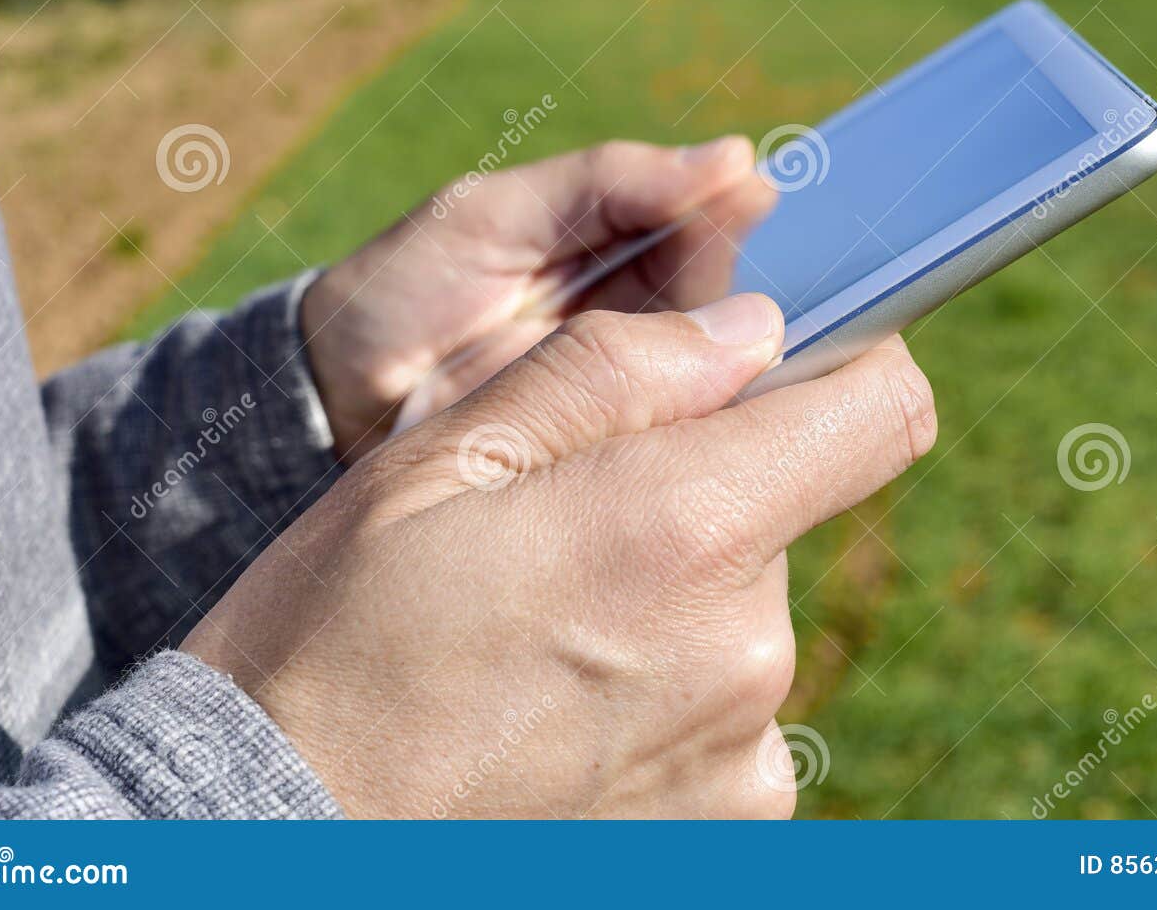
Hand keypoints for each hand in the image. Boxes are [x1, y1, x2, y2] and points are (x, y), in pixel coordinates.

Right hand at [182, 293, 935, 817]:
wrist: (277, 828)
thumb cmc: (337, 630)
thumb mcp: (442, 453)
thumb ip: (613, 372)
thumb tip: (750, 329)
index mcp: (686, 525)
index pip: (879, 411)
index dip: (843, 367)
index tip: (772, 372)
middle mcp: (747, 646)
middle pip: (782, 510)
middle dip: (696, 494)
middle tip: (562, 531)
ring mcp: (743, 749)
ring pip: (744, 612)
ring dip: (672, 600)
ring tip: (539, 636)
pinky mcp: (729, 824)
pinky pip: (729, 710)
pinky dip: (667, 693)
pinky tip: (558, 711)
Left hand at [300, 137, 773, 460]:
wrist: (331, 403)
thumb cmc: (403, 288)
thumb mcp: (493, 214)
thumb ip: (605, 183)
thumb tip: (730, 156)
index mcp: (602, 239)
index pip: (691, 216)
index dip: (725, 205)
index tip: (758, 188)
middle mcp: (628, 309)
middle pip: (711, 289)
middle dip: (732, 274)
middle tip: (751, 269)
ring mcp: (623, 380)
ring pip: (705, 356)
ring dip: (732, 347)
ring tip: (755, 332)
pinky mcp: (616, 443)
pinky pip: (677, 423)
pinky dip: (704, 410)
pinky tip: (733, 399)